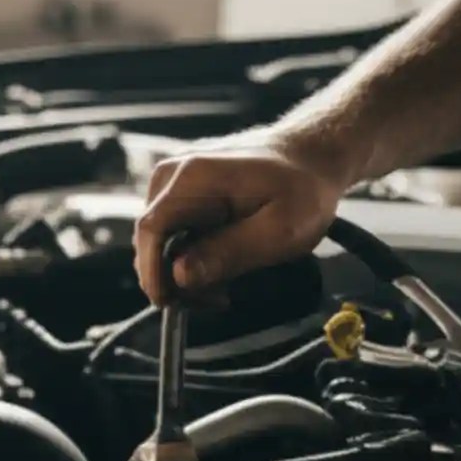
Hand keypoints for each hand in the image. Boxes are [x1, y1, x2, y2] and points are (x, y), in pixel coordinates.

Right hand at [133, 128, 349, 304]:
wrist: (310, 156)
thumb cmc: (302, 189)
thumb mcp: (279, 231)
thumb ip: (229, 253)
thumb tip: (180, 276)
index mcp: (194, 178)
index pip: (150, 230)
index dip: (153, 273)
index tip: (171, 304)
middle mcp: (174, 174)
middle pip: (151, 240)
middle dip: (174, 280)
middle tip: (216, 300)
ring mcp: (175, 181)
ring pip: (159, 241)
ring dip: (183, 272)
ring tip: (224, 287)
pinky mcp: (182, 191)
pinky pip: (171, 232)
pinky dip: (189, 257)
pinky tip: (219, 267)